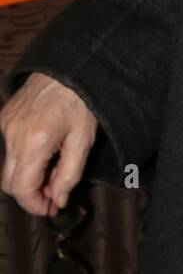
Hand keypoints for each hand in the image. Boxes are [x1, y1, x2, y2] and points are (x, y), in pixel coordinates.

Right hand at [0, 72, 97, 216]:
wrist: (71, 65)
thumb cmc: (83, 101)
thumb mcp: (83, 141)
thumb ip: (69, 174)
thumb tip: (57, 199)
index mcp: (34, 142)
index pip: (21, 189)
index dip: (35, 205)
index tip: (52, 209)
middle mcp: (12, 134)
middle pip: (9, 182)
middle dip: (30, 195)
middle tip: (54, 196)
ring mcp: (5, 124)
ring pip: (7, 166)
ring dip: (27, 177)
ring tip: (53, 172)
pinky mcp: (4, 117)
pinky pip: (8, 148)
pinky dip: (22, 159)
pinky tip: (44, 153)